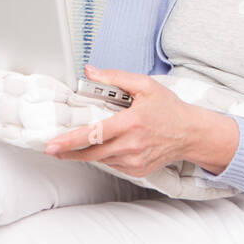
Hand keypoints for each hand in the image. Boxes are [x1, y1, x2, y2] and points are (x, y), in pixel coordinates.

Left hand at [43, 65, 198, 177]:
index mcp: (131, 123)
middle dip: (69, 152)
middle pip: (91, 153)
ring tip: (81, 142)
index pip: (94, 134)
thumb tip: (91, 72)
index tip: (53, 144)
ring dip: (88, 152)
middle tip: (53, 148)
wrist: (191, 133)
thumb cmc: (169, 109)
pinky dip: (106, 155)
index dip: (70, 141)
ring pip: (101, 159)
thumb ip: (115, 78)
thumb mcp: (145, 85)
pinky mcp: (138, 171)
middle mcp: (132, 146)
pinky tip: (109, 145)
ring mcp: (135, 162)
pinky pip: (113, 165)